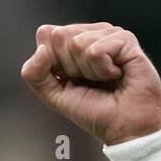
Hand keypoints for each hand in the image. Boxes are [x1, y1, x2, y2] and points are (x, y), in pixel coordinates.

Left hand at [20, 23, 160, 145]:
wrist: (124, 126)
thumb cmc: (94, 111)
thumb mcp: (54, 95)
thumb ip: (35, 74)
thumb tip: (41, 49)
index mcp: (70, 43)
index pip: (45, 36)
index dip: (52, 64)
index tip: (71, 80)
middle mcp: (89, 34)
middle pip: (60, 36)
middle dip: (70, 67)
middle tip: (90, 81)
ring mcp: (108, 34)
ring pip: (78, 43)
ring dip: (89, 71)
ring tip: (105, 80)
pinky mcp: (125, 39)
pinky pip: (96, 51)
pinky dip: (102, 70)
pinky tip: (116, 75)